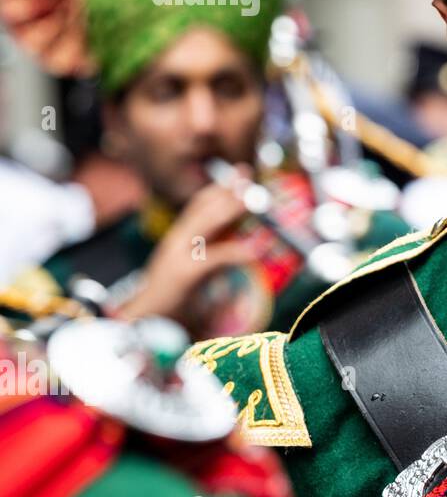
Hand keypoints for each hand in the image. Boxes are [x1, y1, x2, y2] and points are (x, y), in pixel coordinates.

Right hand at [116, 174, 258, 326]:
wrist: (143, 323)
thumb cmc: (172, 300)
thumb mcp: (196, 269)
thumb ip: (214, 252)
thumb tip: (242, 240)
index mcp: (178, 239)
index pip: (199, 205)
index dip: (220, 187)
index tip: (241, 172)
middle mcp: (176, 242)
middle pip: (202, 208)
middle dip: (226, 189)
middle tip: (247, 173)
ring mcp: (176, 256)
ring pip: (204, 225)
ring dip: (228, 210)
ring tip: (250, 199)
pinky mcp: (182, 276)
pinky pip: (212, 259)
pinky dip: (234, 254)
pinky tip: (253, 253)